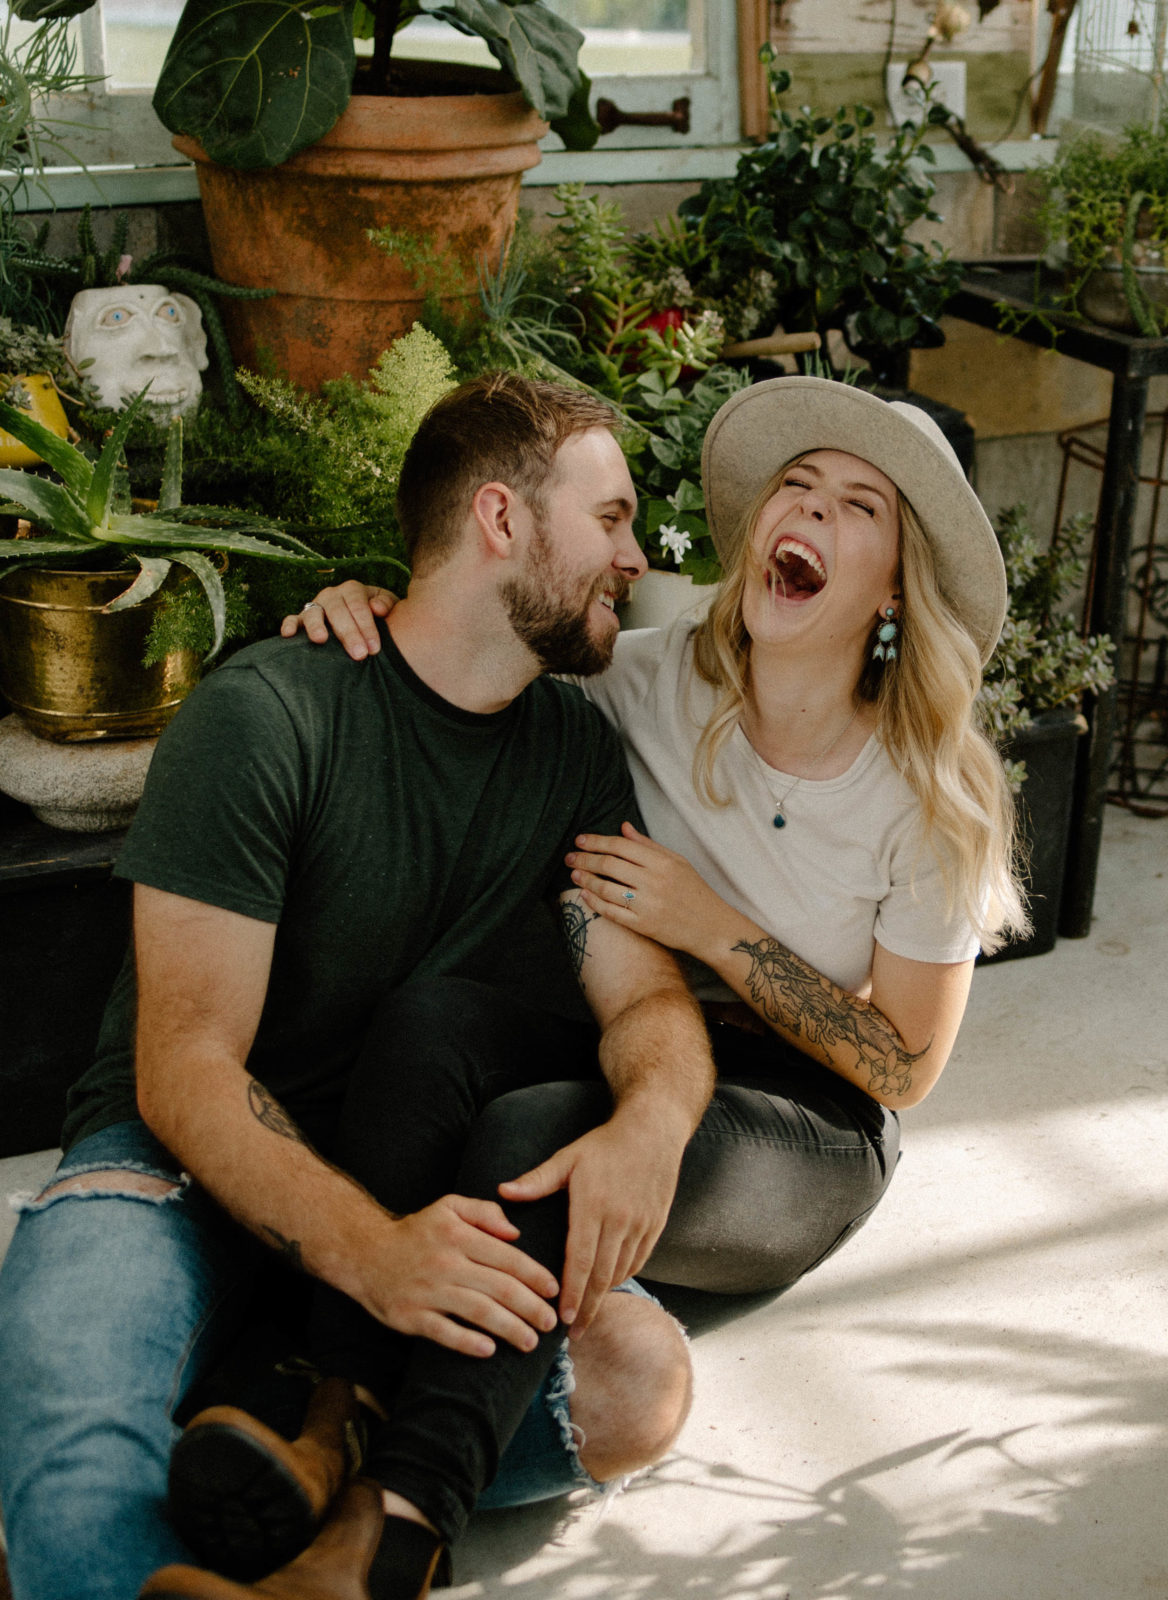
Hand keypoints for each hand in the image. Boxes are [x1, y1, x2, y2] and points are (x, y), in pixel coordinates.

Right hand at [280, 580, 395, 660]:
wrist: (363, 624)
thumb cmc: (379, 617)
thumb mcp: (388, 608)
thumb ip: (386, 604)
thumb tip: (378, 608)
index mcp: (353, 590)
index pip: (358, 605)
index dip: (367, 626)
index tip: (374, 649)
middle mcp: (331, 595)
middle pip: (337, 610)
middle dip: (349, 633)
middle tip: (359, 654)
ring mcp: (315, 607)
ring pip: (313, 613)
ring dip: (316, 626)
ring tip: (321, 640)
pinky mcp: (300, 620)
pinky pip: (291, 619)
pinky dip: (288, 625)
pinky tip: (288, 635)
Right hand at [357, 1193, 559, 1358]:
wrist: (365, 1254)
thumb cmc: (416, 1232)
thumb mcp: (448, 1207)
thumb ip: (484, 1211)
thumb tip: (515, 1231)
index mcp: (458, 1236)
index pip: (506, 1257)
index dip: (534, 1275)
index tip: (553, 1290)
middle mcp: (445, 1263)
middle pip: (498, 1288)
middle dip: (530, 1307)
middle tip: (551, 1323)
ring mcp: (428, 1292)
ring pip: (478, 1312)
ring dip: (509, 1329)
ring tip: (530, 1341)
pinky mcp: (411, 1317)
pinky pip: (444, 1333)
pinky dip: (468, 1343)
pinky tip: (489, 1349)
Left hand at [498, 1111, 682, 1336]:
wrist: (652, 1132)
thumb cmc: (604, 1145)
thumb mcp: (567, 1158)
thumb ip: (536, 1181)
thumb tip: (502, 1193)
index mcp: (593, 1206)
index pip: (581, 1260)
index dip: (571, 1293)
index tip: (562, 1319)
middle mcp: (619, 1220)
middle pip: (602, 1276)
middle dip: (587, 1309)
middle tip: (573, 1334)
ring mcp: (641, 1225)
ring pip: (620, 1271)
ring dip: (603, 1295)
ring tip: (586, 1315)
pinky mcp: (655, 1225)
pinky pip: (638, 1261)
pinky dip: (622, 1277)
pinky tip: (608, 1286)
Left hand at [567, 821, 729, 957]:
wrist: (710, 927)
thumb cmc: (694, 891)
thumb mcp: (677, 862)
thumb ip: (648, 845)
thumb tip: (623, 827)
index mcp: (662, 863)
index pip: (621, 846)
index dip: (597, 841)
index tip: (580, 840)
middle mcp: (654, 882)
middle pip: (609, 865)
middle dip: (585, 859)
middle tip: (569, 857)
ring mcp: (647, 905)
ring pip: (607, 888)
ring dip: (586, 880)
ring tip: (574, 874)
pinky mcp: (643, 926)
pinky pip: (612, 912)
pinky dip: (595, 903)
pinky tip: (585, 895)